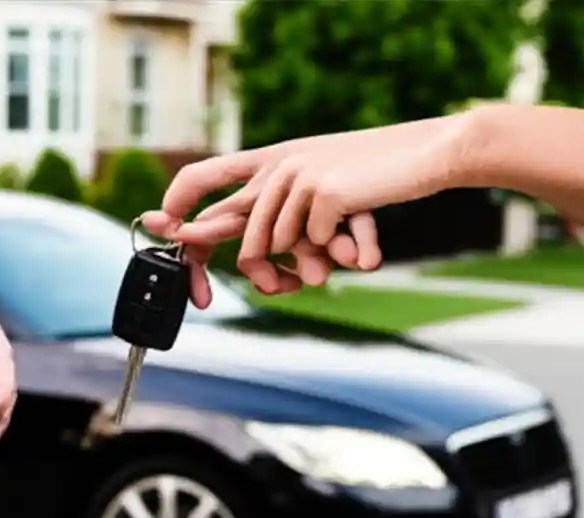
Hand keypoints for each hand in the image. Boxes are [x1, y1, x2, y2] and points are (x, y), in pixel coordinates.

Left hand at [141, 113, 477, 301]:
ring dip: (306, 267)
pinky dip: (338, 250)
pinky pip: (313, 244)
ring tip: (340, 262)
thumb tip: (257, 267)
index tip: (157, 224)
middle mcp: (276, 165)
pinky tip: (362, 238)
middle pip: (232, 229)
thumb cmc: (376, 181)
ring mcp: (296, 176)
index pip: (204, 175)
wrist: (426, 158)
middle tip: (255, 293)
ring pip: (273, 246)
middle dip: (250, 271)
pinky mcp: (320, 190)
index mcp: (271, 161)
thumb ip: (285, 220)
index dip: (177, 202)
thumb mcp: (320, 194)